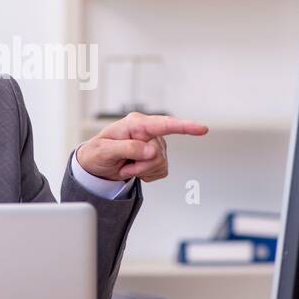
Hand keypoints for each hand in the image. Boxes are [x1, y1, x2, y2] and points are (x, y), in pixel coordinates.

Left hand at [75, 113, 208, 181]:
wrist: (96, 164)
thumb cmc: (97, 153)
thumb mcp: (105, 150)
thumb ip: (128, 148)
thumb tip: (153, 150)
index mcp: (135, 123)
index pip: (163, 124)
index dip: (184, 126)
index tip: (202, 129)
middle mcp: (148, 131)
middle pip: (158, 154)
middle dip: (140, 165)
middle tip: (123, 165)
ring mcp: (155, 144)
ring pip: (161, 163)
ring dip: (142, 171)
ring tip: (127, 165)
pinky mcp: (158, 157)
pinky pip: (161, 171)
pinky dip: (147, 175)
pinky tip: (136, 169)